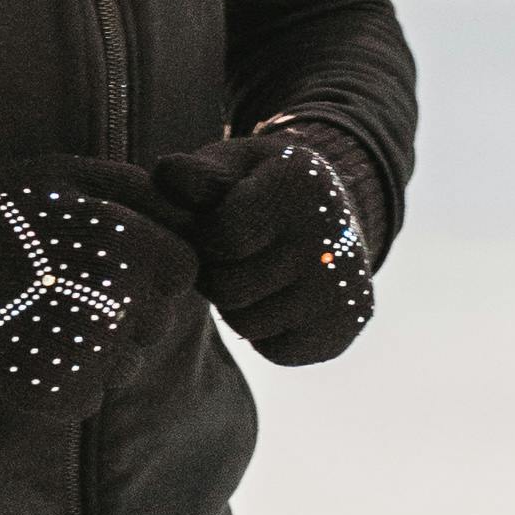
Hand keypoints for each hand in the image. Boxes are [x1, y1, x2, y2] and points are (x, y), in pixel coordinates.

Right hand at [0, 160, 198, 412]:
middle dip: (127, 308)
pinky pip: (91, 394)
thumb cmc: (4, 210)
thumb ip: (142, 191)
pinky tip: (33, 344)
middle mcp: (125, 306)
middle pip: (158, 322)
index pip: (183, 274)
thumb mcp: (74, 176)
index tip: (111, 261)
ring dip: (102, 348)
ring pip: (129, 365)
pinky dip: (69, 377)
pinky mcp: (63, 395)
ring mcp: (95, 357)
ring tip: (49, 316)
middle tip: (70, 288)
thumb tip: (193, 214)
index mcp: (136, 249)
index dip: (152, 267)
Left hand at [144, 122, 377, 365]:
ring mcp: (345, 284)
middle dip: (213, 274)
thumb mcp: (228, 166)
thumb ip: (193, 174)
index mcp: (301, 182)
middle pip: (228, 288)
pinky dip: (266, 332)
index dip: (203, 238)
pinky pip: (275, 349)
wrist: (327, 213)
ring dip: (236, 305)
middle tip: (229, 256)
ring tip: (253, 273)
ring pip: (247, 324)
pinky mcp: (348, 323)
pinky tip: (279, 297)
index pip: (220, 239)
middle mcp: (333, 233)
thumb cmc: (258, 187)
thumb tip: (165, 174)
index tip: (214, 224)